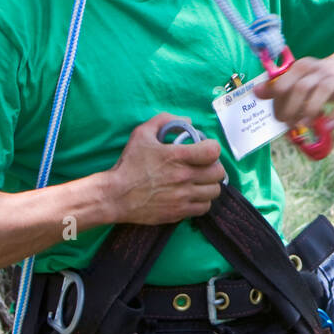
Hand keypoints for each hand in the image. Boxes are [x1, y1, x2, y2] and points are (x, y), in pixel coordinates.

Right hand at [105, 113, 224, 223]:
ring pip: (215, 191)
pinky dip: (202, 201)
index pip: (213, 151)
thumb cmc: (128, 164)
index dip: (212, 148)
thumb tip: (188, 121)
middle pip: (218, 172)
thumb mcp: (141, 134)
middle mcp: (184, 177)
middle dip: (212, 166)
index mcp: (177, 156)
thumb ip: (164, 121)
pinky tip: (193, 194)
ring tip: (199, 181)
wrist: (115, 196)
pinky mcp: (180, 212)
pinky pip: (205, 207)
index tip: (204, 149)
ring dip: (209, 184)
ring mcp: (183, 196)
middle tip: (203, 165)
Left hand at [254, 47, 333, 129]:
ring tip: (304, 125)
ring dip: (309, 112)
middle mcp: (319, 70)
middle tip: (288, 124)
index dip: (277, 103)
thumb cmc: (322, 76)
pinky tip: (326, 126)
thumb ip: (280, 85)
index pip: (283, 84)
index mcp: (303, 66)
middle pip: (300, 88)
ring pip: (320, 93)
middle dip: (291, 109)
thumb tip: (256, 92)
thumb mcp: (301, 76)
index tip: (277, 116)